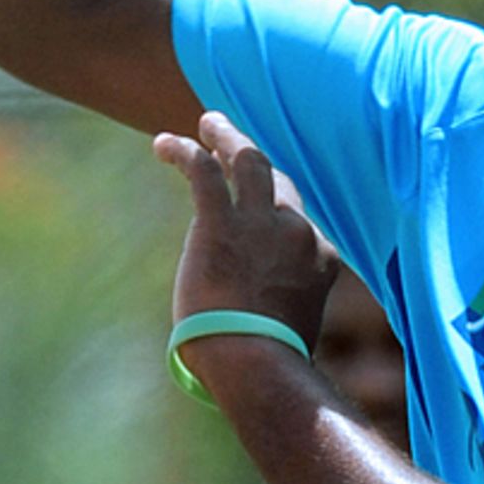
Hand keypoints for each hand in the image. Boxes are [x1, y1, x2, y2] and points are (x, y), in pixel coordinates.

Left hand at [153, 111, 340, 353]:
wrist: (256, 361)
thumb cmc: (267, 359)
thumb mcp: (292, 326)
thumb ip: (281, 305)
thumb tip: (259, 323)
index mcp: (320, 258)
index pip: (301, 224)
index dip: (278, 217)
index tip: (258, 221)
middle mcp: (298, 231)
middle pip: (279, 181)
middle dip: (254, 159)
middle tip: (232, 142)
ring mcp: (262, 223)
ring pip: (248, 159)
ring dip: (228, 137)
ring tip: (209, 122)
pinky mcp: (221, 223)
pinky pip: (203, 170)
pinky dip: (183, 151)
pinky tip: (163, 145)